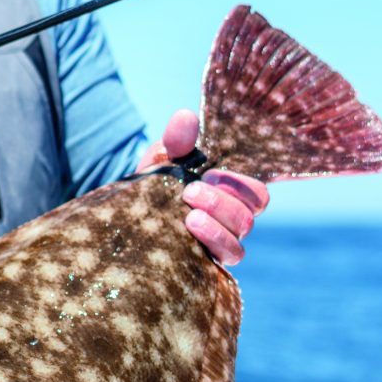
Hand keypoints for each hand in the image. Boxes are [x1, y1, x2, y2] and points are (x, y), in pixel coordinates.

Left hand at [137, 109, 268, 266]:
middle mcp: (230, 221)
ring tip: (188, 214)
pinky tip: (187, 229)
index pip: (256, 192)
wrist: (125, 219)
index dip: (241, 183)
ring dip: (216, 221)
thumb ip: (176, 140)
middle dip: (224, 200)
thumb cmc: (152, 186)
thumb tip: (186, 116)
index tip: (208, 173)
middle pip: (252, 212)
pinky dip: (212, 241)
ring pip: (241, 238)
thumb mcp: (161, 160)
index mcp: (228, 193)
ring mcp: (220, 244)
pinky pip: (227, 258)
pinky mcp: (206, 265)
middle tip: (191, 190)